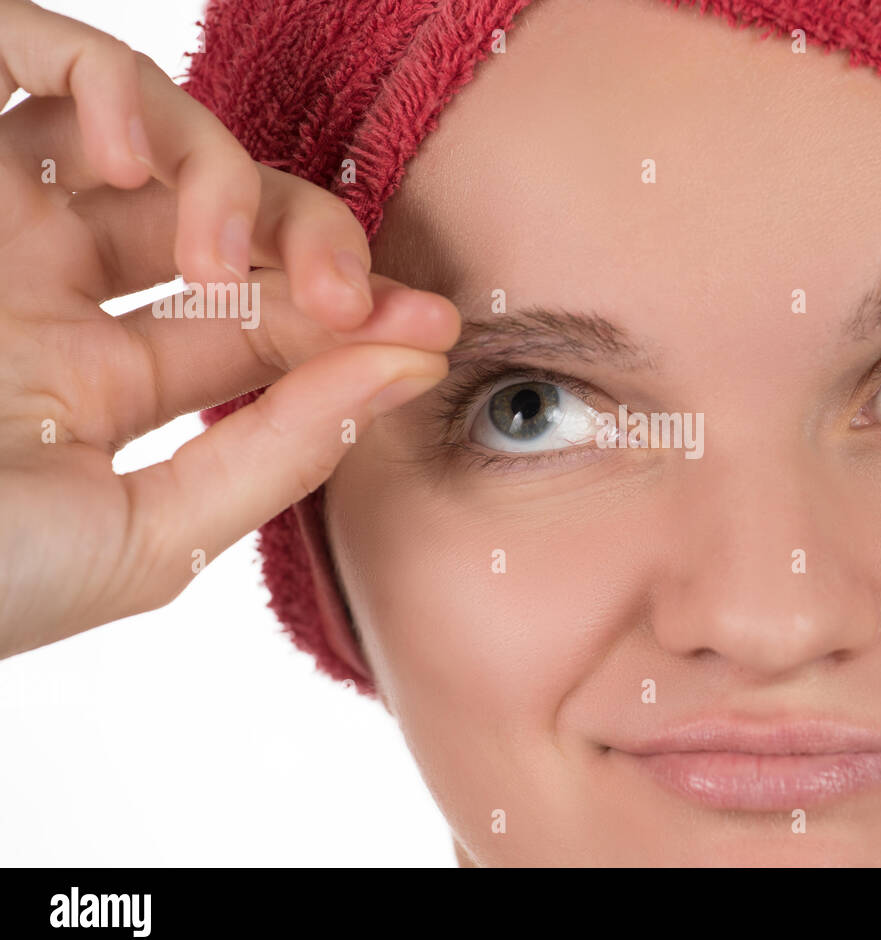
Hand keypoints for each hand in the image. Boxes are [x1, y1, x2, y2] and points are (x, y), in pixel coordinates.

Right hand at [0, 0, 459, 655]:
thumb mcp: (142, 537)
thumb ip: (278, 453)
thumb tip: (409, 371)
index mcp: (94, 383)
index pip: (258, 322)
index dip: (356, 319)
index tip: (433, 331)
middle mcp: (46, 287)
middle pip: (224, 219)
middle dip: (315, 244)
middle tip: (362, 295)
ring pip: (150, 131)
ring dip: (226, 172)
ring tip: (229, 252)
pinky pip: (29, 53)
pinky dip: (110, 82)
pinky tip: (135, 154)